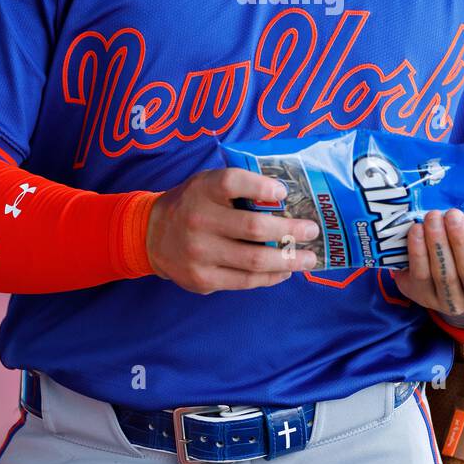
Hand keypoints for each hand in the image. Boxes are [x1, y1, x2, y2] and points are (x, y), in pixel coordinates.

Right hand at [145, 167, 319, 293]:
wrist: (151, 235)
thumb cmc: (193, 204)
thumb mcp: (207, 183)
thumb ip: (239, 186)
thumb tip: (285, 197)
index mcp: (203, 190)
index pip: (233, 182)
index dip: (260, 187)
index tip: (283, 193)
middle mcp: (199, 220)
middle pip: (254, 227)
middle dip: (290, 230)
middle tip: (311, 230)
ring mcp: (200, 253)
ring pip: (254, 260)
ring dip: (288, 260)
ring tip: (308, 258)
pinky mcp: (202, 279)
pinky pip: (245, 281)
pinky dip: (270, 277)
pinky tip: (284, 271)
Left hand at [394, 205, 463, 327]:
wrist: (458, 259)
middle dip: (459, 241)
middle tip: (450, 214)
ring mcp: (455, 303)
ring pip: (446, 277)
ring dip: (437, 244)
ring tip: (432, 218)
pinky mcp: (427, 299)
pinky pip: (422, 278)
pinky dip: (417, 253)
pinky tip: (416, 231)